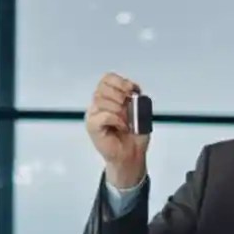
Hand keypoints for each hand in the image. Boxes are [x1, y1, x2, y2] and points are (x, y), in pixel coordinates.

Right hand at [86, 72, 148, 186]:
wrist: (132, 154)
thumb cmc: (134, 134)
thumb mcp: (141, 111)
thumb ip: (137, 98)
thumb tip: (134, 93)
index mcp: (108, 97)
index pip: (107, 78)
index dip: (121, 82)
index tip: (133, 90)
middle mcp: (98, 104)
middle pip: (103, 87)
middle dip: (120, 95)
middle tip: (129, 108)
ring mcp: (93, 114)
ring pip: (102, 100)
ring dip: (120, 110)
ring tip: (126, 121)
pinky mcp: (92, 126)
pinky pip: (103, 115)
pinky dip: (116, 119)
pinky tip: (122, 126)